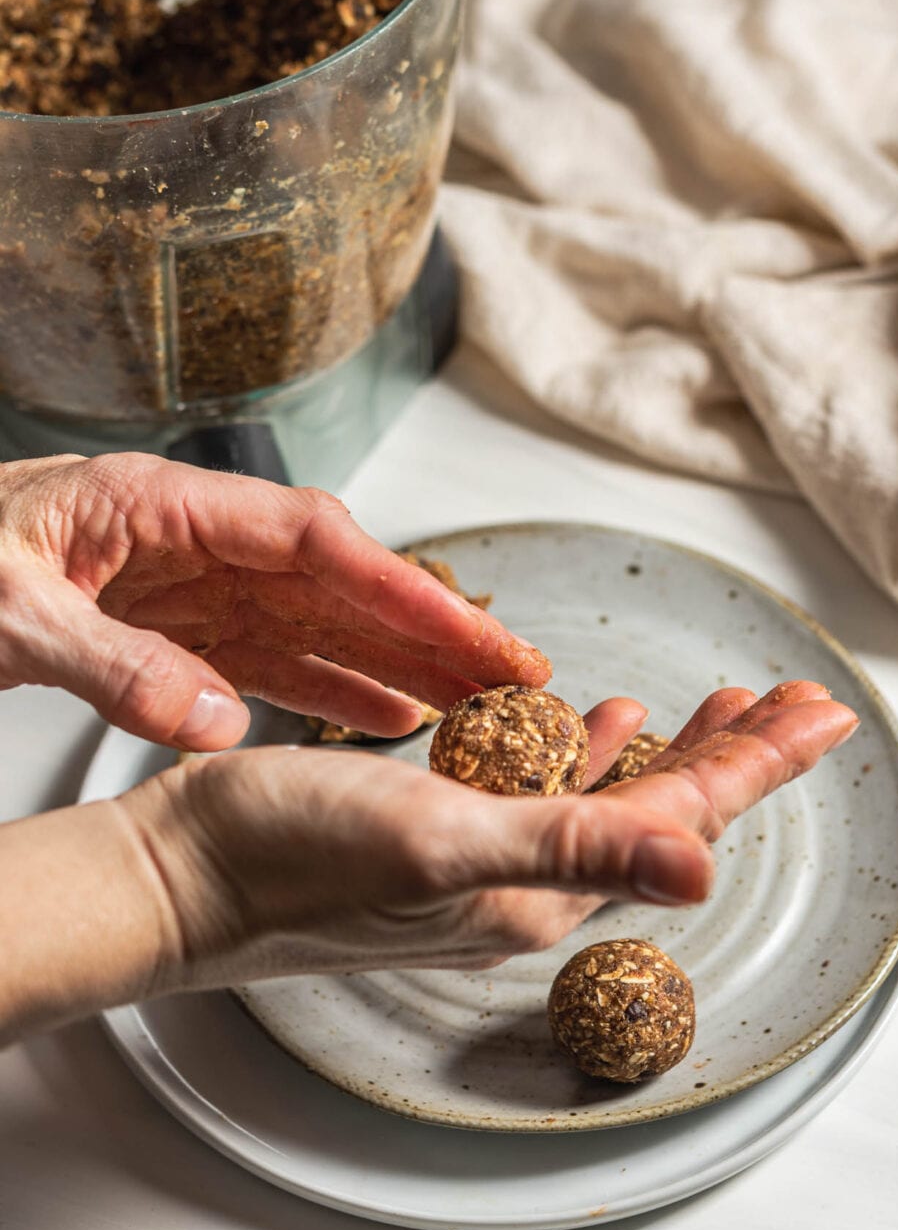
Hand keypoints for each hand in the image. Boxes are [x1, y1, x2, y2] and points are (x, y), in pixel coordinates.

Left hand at [0, 453, 548, 750]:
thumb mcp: (6, 613)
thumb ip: (115, 667)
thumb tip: (216, 723)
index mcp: (161, 506)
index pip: (312, 539)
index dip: (401, 587)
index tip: (471, 634)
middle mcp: (193, 543)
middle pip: (340, 584)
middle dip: (431, 631)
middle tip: (515, 681)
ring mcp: (188, 590)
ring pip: (319, 627)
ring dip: (398, 667)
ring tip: (475, 710)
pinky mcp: (173, 634)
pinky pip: (270, 664)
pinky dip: (330, 693)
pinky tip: (384, 718)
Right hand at [123, 681, 857, 994]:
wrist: (180, 875)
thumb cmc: (290, 860)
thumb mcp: (440, 843)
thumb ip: (573, 846)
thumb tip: (704, 869)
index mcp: (542, 886)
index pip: (683, 820)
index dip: (757, 764)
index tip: (822, 715)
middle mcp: (525, 880)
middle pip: (660, 812)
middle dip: (732, 756)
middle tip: (791, 704)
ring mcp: (481, 858)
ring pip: (605, 800)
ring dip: (666, 753)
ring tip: (716, 710)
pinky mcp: (437, 829)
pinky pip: (537, 790)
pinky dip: (581, 754)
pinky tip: (591, 722)